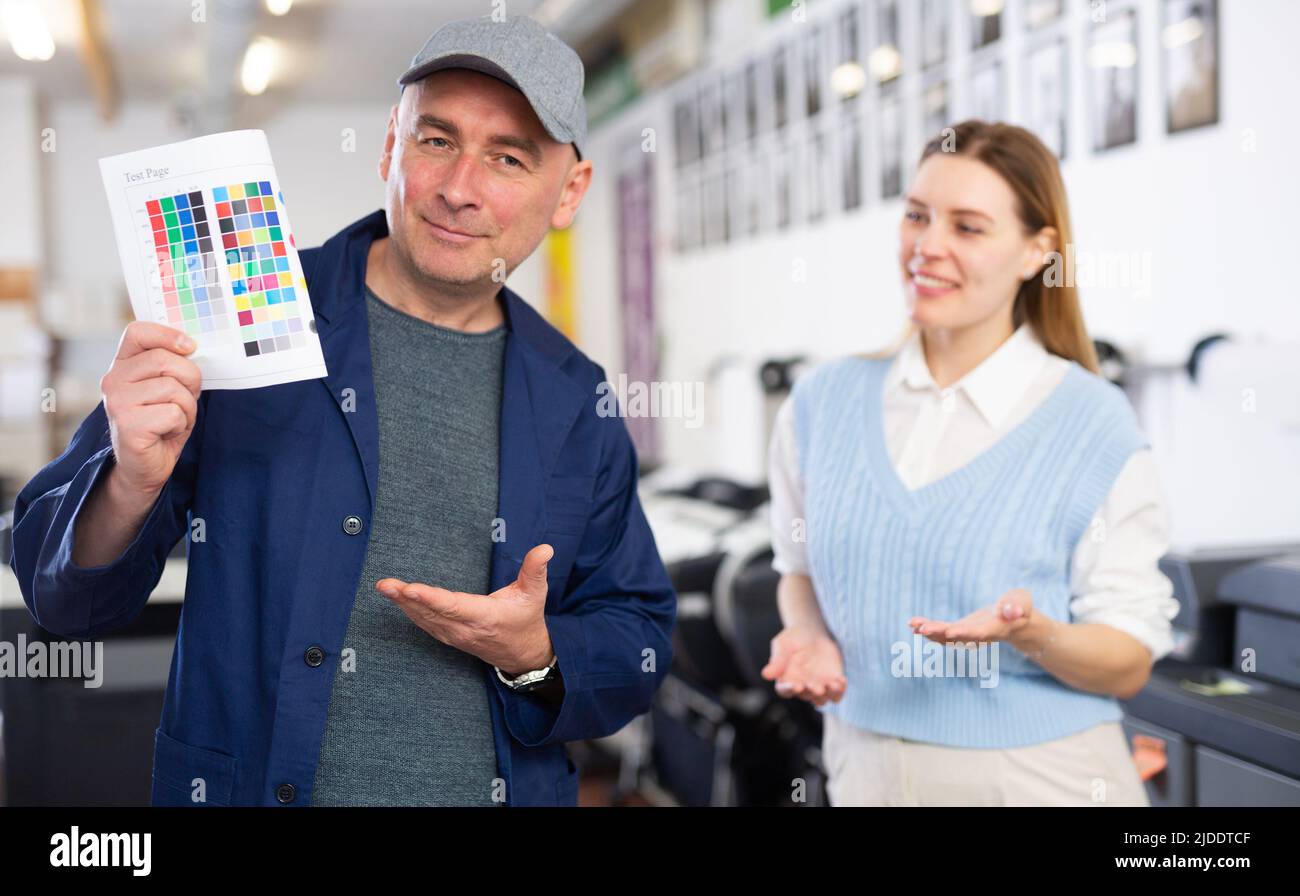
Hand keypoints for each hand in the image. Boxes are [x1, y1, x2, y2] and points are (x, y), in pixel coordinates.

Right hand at [100, 321, 201, 497]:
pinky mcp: (128, 425)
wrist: (144, 467)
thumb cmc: (160, 423)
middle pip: (165, 360)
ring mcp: (117, 402)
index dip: (167, 334)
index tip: (189, 347)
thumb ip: (172, 366)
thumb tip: (191, 347)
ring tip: (172, 419)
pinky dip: (180, 425)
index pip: (138, 332)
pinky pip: (174, 413)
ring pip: (173, 388)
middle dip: (189, 380)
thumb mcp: (167, 388)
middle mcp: (113, 380)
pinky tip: (166, 433)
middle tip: (184, 400)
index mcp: (122, 366)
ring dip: (186, 407)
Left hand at [376, 544, 554, 675]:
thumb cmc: (527, 619)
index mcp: (485, 616)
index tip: (410, 588)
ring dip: (402, 604)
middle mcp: (464, 628)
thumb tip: (546, 548)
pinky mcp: (448, 636)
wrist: (523, 654)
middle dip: (406, 598)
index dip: (430, 598)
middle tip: (385, 584)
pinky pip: (424, 624)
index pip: (452, 606)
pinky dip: (409, 611)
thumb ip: (536, 569)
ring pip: (423, 619)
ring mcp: (454, 635)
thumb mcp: (535, 593)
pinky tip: (397, 598)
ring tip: (385, 587)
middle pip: (430, 612)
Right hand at [761, 626, 846, 706]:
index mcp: (785, 680)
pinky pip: (837, 693)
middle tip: (817, 687)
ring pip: (822, 699)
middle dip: (812, 692)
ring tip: (833, 684)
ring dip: (828, 695)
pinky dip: (840, 690)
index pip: (785, 691)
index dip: (790, 690)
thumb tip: (765, 675)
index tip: (796, 685)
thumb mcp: (783, 645)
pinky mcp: (832, 683)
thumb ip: (777, 660)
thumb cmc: (793, 638)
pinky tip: (841, 680)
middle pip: (806, 696)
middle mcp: (801, 687)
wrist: (811, 632)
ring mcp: (817, 687)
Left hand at [909, 588, 1033, 646]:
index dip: (965, 633)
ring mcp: (969, 635)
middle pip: (959, 637)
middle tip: (922, 629)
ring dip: (930, 632)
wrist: (1016, 620)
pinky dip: (929, 630)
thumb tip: (1012, 611)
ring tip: (913, 626)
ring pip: (947, 637)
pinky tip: (914, 626)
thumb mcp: (1022, 602)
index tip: (950, 632)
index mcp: (996, 629)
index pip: (980, 632)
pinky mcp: (961, 631)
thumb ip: (1017, 606)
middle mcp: (980, 635)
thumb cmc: (1020, 606)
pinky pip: (943, 633)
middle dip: (940, 633)